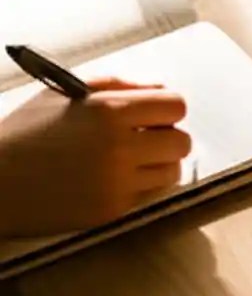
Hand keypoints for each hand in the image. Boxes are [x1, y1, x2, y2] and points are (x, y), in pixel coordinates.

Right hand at [0, 78, 191, 236]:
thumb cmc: (25, 132)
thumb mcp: (64, 94)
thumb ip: (117, 86)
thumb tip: (160, 88)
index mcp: (108, 110)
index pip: (175, 105)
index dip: (166, 109)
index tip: (154, 114)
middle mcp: (119, 146)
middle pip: (182, 141)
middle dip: (167, 137)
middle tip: (145, 139)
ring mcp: (117, 181)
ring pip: (172, 171)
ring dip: (158, 164)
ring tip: (130, 160)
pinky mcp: (112, 209)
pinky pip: (149, 194)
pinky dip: (138, 186)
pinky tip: (112, 179)